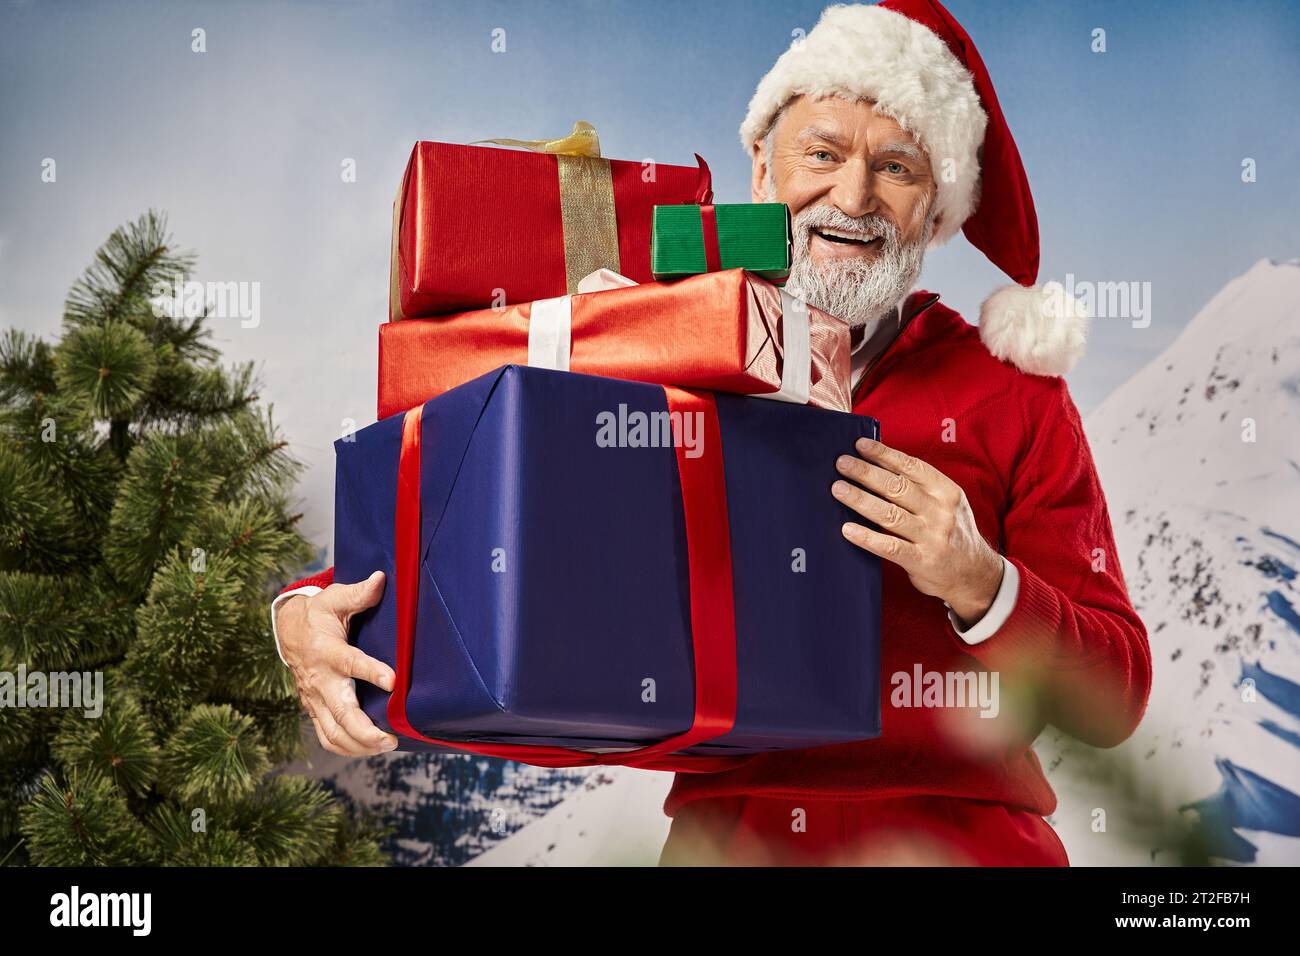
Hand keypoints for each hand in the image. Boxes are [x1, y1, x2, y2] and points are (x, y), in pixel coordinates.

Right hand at [277, 570, 399, 755]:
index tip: (393, 680)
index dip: (370, 671)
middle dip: (364, 729)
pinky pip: (327, 736)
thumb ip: (358, 594)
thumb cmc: (318, 614)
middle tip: (390, 738)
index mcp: (326, 650)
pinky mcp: (314, 709)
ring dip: (359, 744)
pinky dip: (347, 749)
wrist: (289, 632)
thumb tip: (380, 580)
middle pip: (340, 711)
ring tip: (387, 746)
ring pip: (333, 731)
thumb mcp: (334, 598)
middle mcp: (320, 679)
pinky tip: (369, 751)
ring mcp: (315, 698)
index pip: (350, 662)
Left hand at [832, 437, 1003, 627]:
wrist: (975, 575)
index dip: (885, 455)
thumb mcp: (948, 504)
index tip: (861, 445)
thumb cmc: (952, 534)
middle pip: (897, 487)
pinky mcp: (922, 561)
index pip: (912, 467)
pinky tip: (847, 529)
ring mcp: (931, 537)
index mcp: (946, 492)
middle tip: (842, 463)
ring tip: (838, 489)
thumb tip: (880, 465)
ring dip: (861, 500)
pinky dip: (867, 537)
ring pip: (890, 514)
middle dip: (866, 473)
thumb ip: (921, 488)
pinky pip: (890, 547)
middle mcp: (940, 512)